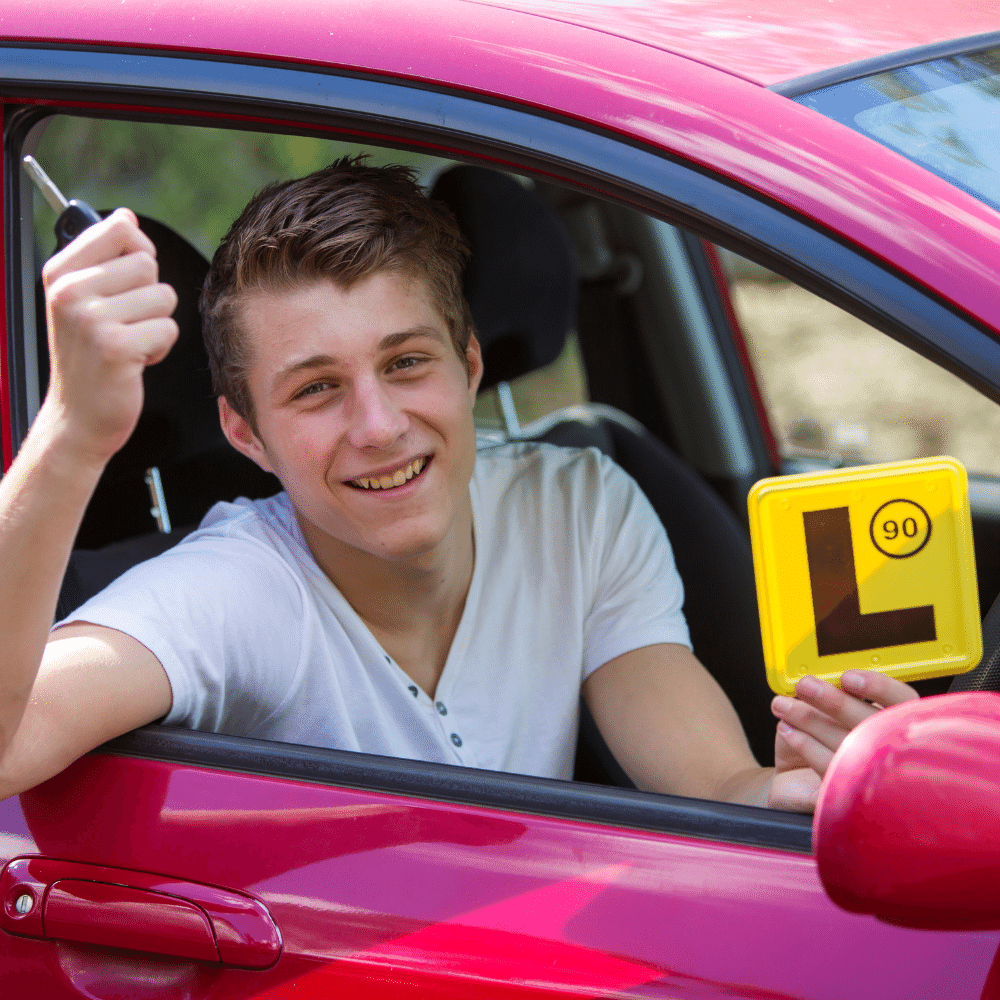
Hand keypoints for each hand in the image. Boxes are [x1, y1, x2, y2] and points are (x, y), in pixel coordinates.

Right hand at [41, 208, 177, 464]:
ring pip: (164, 297)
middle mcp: (70, 291)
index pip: (121, 228)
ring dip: (156, 323)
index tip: (128, 280)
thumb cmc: (89, 357)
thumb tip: (127, 217)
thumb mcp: (83, 300)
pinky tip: (135, 361)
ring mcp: (90, 318)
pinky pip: (168, 329)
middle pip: (148, 263)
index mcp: (61, 272)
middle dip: (149, 296)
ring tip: (129, 342)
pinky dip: (160, 348)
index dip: (139, 251)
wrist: (78, 416)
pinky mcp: (116, 347)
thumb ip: (104, 257)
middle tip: (125, 322)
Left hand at [767, 670, 917, 811]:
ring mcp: (876, 778)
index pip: (904, 702)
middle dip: (835, 702)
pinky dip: (805, 745)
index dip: (879, 688)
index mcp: (896, 722)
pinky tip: (787, 730)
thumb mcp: (828, 711)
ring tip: (782, 705)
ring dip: (810, 720)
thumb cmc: (818, 736)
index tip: (848, 678)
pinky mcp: (851, 797)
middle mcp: (895, 751)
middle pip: (874, 724)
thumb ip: (837, 696)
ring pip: (848, 745)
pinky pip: (831, 769)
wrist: (794, 780)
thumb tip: (822, 678)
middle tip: (805, 685)